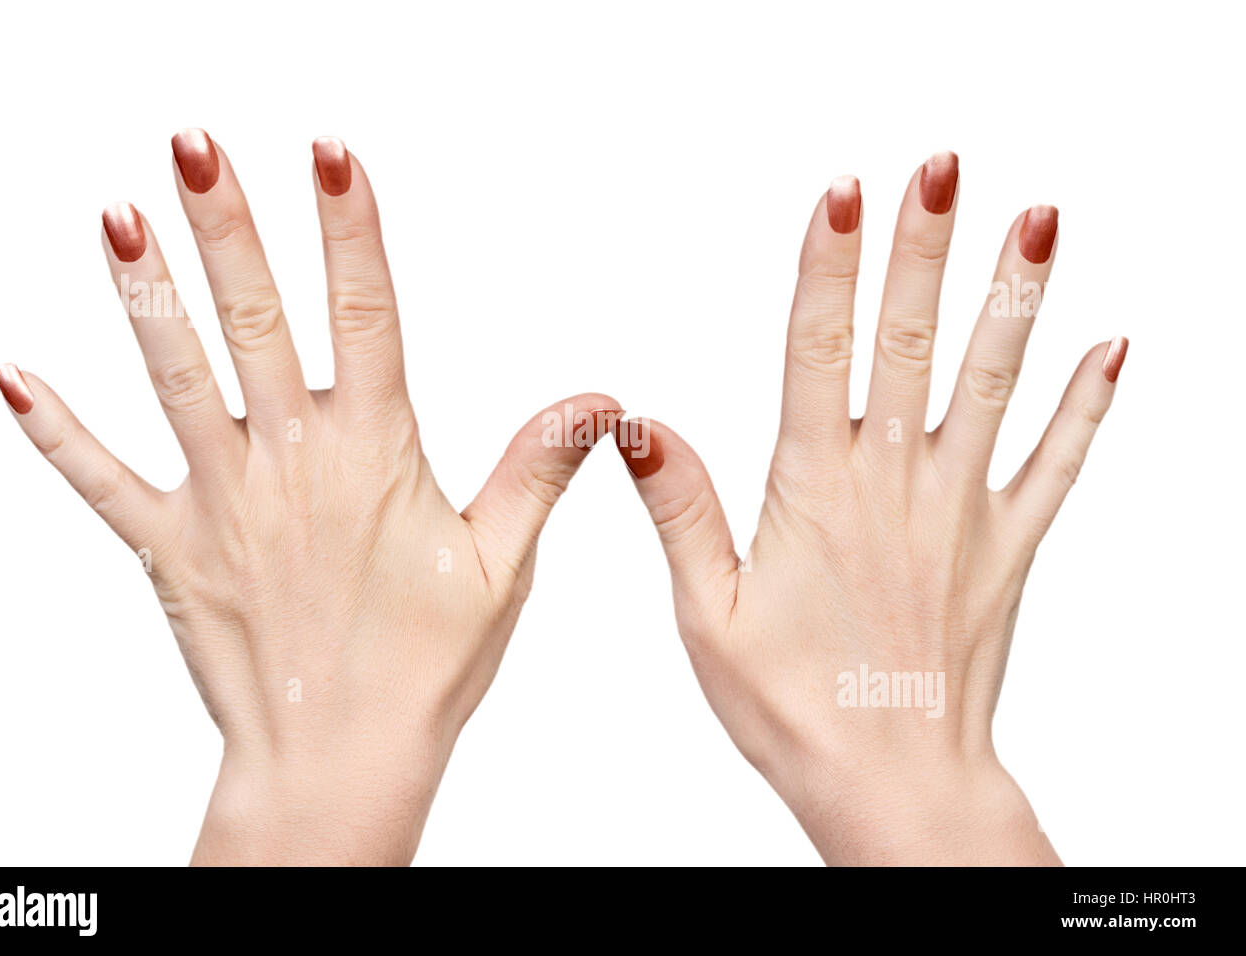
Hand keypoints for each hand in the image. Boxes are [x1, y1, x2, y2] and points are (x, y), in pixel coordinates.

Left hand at [0, 130, 619, 864]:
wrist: (335, 760)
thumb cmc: (422, 668)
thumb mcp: (501, 564)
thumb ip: (539, 469)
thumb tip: (600, 401)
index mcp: (374, 456)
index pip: (364, 315)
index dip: (348, 229)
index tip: (330, 156)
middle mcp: (292, 462)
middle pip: (255, 322)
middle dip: (226, 226)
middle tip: (194, 146)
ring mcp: (223, 501)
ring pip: (176, 377)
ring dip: (146, 293)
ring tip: (116, 215)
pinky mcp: (172, 547)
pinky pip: (102, 482)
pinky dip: (57, 431)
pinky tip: (12, 378)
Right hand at [614, 154, 1125, 864]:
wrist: (895, 784)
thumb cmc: (796, 708)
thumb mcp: (708, 613)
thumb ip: (682, 508)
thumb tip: (641, 424)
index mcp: (816, 492)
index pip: (820, 349)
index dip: (831, 265)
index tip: (846, 195)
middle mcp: (895, 484)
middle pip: (909, 341)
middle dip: (924, 247)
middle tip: (942, 168)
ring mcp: (962, 511)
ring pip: (993, 382)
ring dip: (1014, 296)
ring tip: (1038, 220)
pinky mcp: (1008, 547)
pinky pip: (1059, 463)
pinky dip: (1089, 405)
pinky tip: (1113, 348)